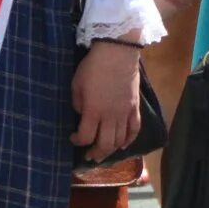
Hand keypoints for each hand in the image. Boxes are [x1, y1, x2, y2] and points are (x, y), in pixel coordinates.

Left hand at [70, 39, 144, 161]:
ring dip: (111, 150)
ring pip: (120, 140)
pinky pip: (135, 129)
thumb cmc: (93, 67)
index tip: (73, 136)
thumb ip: (78, 103)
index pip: (86, 136)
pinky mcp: (135, 107)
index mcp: (93, 110)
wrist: (117, 52)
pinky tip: (124, 145)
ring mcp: (125, 112)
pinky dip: (130, 139)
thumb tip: (83, 114)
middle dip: (95, 153)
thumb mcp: (76, 84)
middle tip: (89, 155)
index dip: (77, 140)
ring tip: (104, 152)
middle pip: (105, 144)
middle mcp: (110, 116)